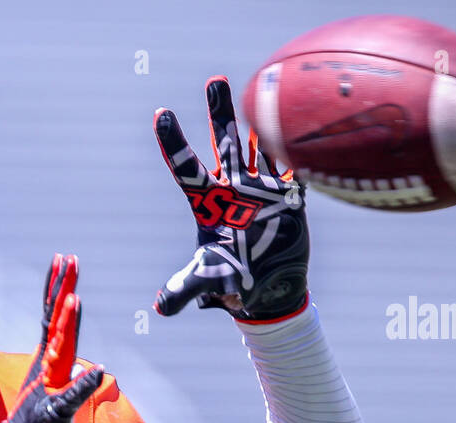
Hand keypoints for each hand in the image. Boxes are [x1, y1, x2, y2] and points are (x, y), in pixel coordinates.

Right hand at [0, 253, 103, 422]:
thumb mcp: (55, 405)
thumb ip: (68, 383)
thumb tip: (85, 368)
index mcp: (46, 367)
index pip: (54, 321)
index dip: (59, 291)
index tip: (64, 262)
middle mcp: (44, 374)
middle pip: (54, 325)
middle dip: (62, 291)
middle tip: (68, 260)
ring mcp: (45, 393)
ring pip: (57, 353)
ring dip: (66, 327)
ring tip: (75, 299)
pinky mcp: (50, 417)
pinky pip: (67, 400)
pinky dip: (81, 386)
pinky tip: (98, 370)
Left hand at [153, 76, 309, 321]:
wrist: (268, 288)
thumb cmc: (232, 283)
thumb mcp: (206, 283)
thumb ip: (183, 290)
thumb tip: (160, 308)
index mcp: (208, 204)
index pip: (187, 168)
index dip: (175, 142)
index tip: (162, 113)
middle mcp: (233, 190)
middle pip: (224, 144)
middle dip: (220, 112)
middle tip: (214, 80)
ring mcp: (260, 189)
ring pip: (257, 145)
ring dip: (257, 118)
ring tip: (261, 83)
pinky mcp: (286, 196)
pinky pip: (290, 164)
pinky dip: (293, 144)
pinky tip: (295, 115)